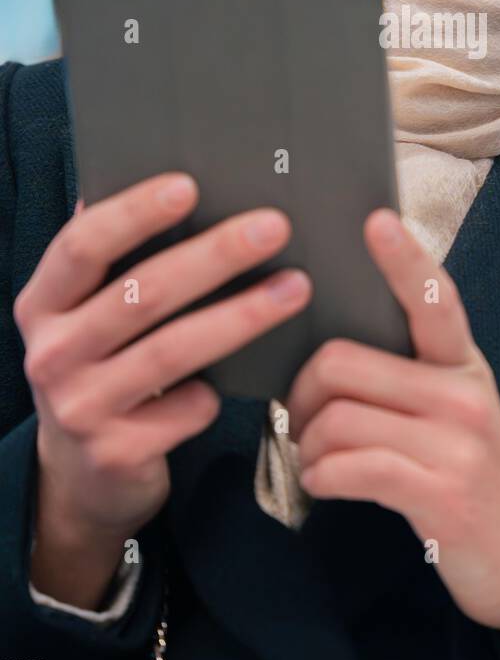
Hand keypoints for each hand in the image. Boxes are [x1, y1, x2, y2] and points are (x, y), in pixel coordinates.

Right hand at [16, 173, 311, 541]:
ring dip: (241, 316)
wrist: (85, 475)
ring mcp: (79, 407)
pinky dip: (220, 392)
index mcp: (43, 303)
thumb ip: (118, 262)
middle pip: (141, 293)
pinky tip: (252, 378)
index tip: (189, 185)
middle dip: (214, 255)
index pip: (82, 246)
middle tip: (274, 226)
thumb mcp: (92, 315)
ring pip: (173, 350)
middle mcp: (50, 353)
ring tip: (296, 287)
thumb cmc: (106, 366)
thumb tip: (182, 184)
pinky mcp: (114, 452)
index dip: (133, 213)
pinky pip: (187, 409)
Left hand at [286, 208, 499, 659]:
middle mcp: (463, 392)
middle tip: (302, 417)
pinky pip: (347, 469)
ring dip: (307, 446)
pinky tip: (327, 485)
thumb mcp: (457, 412)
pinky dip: (320, 478)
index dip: (403, 259)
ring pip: (336, 419)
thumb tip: (326, 350)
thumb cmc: (473, 476)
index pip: (435, 297)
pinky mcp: (441, 494)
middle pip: (343, 362)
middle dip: (303, 393)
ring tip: (317, 459)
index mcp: (463, 363)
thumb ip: (409, 375)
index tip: (375, 221)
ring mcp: (455, 444)